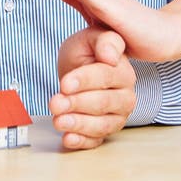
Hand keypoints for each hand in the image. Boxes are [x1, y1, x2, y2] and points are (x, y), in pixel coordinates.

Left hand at [50, 28, 135, 149]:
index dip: (83, 81)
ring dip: (78, 124)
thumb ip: (104, 42)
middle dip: (76, 104)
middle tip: (55, 102)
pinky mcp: (105, 131)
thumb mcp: (91, 39)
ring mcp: (117, 116)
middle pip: (102, 103)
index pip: (104, 77)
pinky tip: (68, 138)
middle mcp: (125, 96)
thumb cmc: (87, 53)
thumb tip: (110, 56)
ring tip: (58, 121)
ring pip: (101, 125)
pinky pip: (96, 141)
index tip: (64, 84)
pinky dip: (81, 142)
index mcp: (123, 71)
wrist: (81, 68)